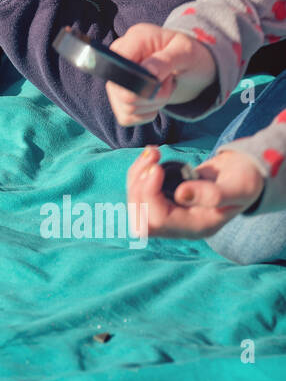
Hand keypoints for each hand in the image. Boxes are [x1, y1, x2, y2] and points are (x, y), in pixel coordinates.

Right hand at [106, 24, 218, 125]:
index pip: (119, 66)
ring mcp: (116, 78)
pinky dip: (146, 114)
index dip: (139, 81)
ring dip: (152, 104)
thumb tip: (147, 72)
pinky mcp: (118, 97)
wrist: (190, 66)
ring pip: (125, 107)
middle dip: (153, 95)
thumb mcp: (186, 52)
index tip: (163, 77)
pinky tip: (155, 99)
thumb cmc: (188, 54)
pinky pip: (126, 117)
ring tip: (164, 87)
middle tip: (168, 81)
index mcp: (134, 39)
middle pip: (122, 92)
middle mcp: (118, 57)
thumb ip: (166, 60)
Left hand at [128, 144, 264, 237]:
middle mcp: (180, 225)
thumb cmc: (245, 181)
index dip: (150, 193)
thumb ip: (214, 194)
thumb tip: (180, 194)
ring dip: (137, 175)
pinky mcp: (164, 199)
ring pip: (136, 203)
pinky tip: (152, 155)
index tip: (158, 167)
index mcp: (197, 227)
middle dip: (138, 187)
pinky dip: (139, 171)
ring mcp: (170, 213)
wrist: (244, 174)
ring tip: (153, 153)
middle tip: (153, 159)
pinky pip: (140, 190)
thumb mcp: (239, 187)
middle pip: (140, 218)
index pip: (158, 220)